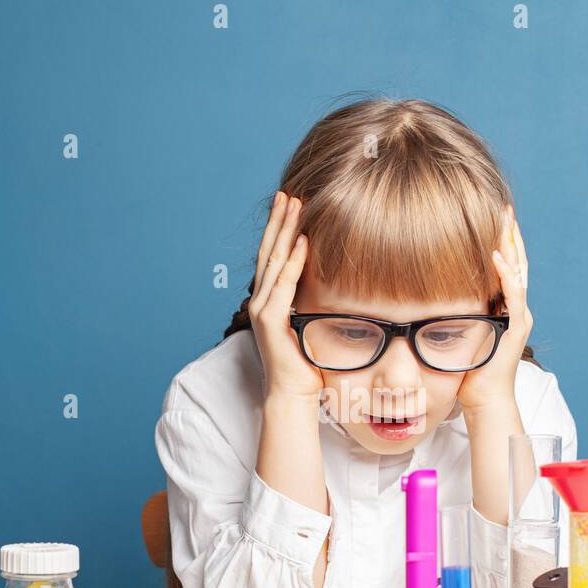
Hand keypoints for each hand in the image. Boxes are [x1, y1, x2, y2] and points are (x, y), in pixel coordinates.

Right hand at [249, 192, 323, 400]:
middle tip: (287, 192)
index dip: (279, 230)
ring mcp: (262, 310)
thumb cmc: (303, 365)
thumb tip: (327, 286)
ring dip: (285, 231)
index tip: (289, 204)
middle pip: (269, 251)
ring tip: (294, 205)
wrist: (292, 394)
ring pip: (274, 261)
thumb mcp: (307, 325)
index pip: (272, 257)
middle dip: (278, 221)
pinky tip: (302, 242)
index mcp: (268, 301)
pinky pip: (283, 284)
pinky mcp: (269, 321)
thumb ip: (309, 304)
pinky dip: (292, 262)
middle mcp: (260, 301)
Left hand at [457, 205, 530, 412]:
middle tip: (505, 207)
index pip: (508, 267)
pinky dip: (506, 273)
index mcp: (506, 309)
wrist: (485, 399)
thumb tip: (432, 296)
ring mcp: (518, 317)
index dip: (503, 242)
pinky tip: (497, 254)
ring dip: (512, 245)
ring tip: (506, 220)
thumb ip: (457, 313)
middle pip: (518, 263)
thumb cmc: (470, 372)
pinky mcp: (515, 328)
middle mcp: (517, 309)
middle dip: (511, 234)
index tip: (495, 217)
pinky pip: (513, 294)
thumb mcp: (462, 332)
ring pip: (519, 272)